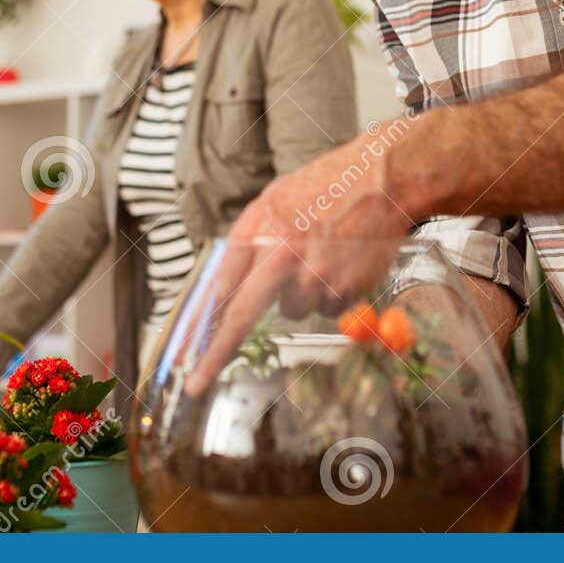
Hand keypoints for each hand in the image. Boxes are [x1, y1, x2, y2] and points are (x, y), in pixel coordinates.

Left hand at [186, 130, 415, 395]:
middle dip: (214, 354)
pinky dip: (330, 294)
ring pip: (292, 311)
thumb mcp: (273, 201)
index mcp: (260, 228)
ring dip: (299, 295)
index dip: (196, 324)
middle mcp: (283, 254)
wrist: (383, 180)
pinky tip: (340, 263)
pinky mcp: (345, 290)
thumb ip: (246, 241)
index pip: (219, 285)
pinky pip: (326, 309)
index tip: (179, 353)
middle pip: (241, 316)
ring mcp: (316, 276)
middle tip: (195, 382)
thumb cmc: (326, 186)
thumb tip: (218, 284)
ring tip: (319, 257)